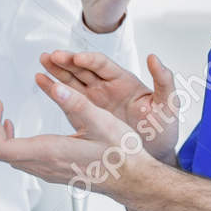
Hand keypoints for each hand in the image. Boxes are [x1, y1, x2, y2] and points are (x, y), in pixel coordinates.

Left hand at [0, 75, 156, 199]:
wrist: (134, 180)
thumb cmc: (121, 155)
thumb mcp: (103, 122)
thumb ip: (78, 104)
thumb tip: (56, 88)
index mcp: (50, 152)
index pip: (1, 148)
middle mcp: (44, 165)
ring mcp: (46, 170)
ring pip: (7, 154)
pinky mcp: (51, 170)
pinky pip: (19, 157)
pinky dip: (10, 138)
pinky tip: (14, 125)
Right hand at [39, 49, 184, 164]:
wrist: (154, 154)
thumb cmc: (163, 129)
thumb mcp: (169, 104)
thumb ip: (164, 81)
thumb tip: (155, 59)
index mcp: (124, 82)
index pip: (103, 65)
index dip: (90, 60)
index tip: (78, 58)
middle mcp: (107, 87)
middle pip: (83, 68)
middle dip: (67, 61)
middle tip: (52, 56)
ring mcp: (94, 99)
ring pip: (72, 79)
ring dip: (57, 69)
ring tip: (43, 60)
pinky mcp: (85, 112)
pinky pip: (67, 97)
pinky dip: (54, 87)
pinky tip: (42, 80)